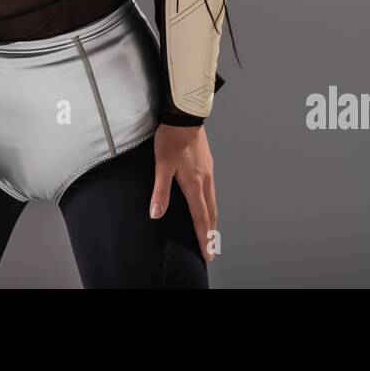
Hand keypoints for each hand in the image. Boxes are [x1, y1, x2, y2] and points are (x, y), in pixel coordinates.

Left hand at [150, 123, 217, 263]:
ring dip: (212, 220)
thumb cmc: (172, 140)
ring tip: (210, 232)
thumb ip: (160, 191)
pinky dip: (211, 204)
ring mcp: (209, 172)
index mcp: (194, 184)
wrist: (185, 116)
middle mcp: (205, 181)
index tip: (207, 253)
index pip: (200, 218)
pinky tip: (206, 203)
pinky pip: (212, 191)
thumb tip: (156, 214)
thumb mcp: (162, 166)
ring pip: (213, 202)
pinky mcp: (208, 164)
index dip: (203, 237)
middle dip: (211, 234)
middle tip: (210, 250)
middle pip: (211, 213)